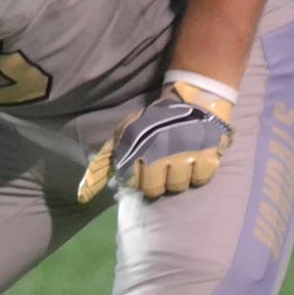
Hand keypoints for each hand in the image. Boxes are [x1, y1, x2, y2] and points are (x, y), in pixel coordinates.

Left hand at [77, 80, 234, 202]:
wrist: (193, 98)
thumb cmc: (154, 121)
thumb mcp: (125, 134)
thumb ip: (103, 163)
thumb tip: (83, 196)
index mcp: (137, 146)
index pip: (131, 182)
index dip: (136, 177)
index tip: (143, 165)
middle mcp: (159, 152)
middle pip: (153, 190)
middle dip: (156, 181)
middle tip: (162, 166)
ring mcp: (186, 155)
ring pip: (177, 187)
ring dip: (178, 177)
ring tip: (180, 162)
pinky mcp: (209, 156)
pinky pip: (201, 179)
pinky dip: (199, 172)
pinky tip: (196, 159)